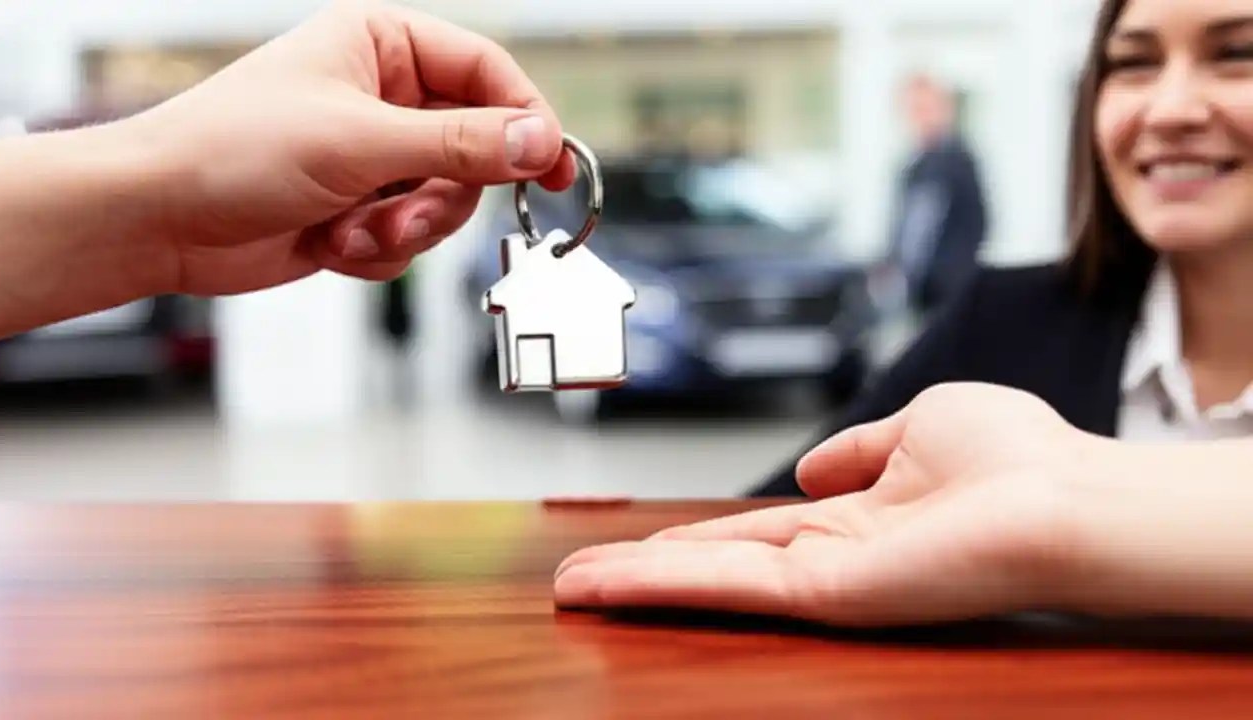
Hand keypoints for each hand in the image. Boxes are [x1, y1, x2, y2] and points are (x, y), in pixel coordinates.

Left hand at [128, 0, 573, 294]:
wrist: (160, 219)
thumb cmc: (231, 150)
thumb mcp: (360, 140)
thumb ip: (461, 144)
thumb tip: (541, 142)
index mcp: (382, 46)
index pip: (487, 71)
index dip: (525, 119)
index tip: (554, 165)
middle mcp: (384, 97)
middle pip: (476, 148)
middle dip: (443, 194)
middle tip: (412, 213)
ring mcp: (373, 157)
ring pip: (446, 201)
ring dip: (405, 229)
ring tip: (355, 231)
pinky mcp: (361, 209)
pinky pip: (411, 238)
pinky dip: (379, 251)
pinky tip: (329, 242)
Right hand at [554, 383, 1095, 626]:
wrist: (1070, 497)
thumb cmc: (1020, 458)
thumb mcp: (921, 426)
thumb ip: (861, 447)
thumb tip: (816, 465)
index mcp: (854, 518)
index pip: (752, 533)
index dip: (691, 539)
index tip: (639, 542)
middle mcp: (833, 556)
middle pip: (719, 567)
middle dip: (646, 574)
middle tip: (577, 580)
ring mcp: (827, 581)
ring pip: (713, 585)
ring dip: (637, 587)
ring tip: (572, 589)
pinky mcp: (829, 594)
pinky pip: (733, 587)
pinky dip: (666, 587)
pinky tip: (613, 583)